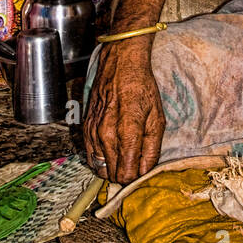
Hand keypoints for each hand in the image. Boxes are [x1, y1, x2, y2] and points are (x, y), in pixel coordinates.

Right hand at [83, 37, 164, 184]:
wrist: (121, 65)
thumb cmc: (142, 89)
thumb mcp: (157, 119)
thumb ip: (151, 149)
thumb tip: (145, 172)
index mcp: (127, 132)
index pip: (125, 174)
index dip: (134, 177)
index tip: (141, 171)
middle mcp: (106, 134)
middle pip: (111, 174)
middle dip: (124, 174)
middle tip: (134, 163)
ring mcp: (93, 131)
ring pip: (99, 167)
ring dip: (111, 167)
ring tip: (124, 155)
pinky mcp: (85, 128)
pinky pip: (90, 155)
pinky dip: (101, 158)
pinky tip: (112, 148)